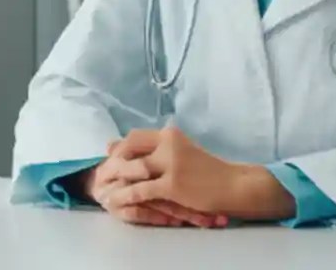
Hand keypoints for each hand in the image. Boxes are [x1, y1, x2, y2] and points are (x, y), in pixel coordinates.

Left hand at [80, 140, 227, 227]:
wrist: (234, 185)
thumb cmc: (208, 172)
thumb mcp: (181, 153)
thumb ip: (155, 150)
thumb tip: (116, 144)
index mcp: (170, 134)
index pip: (135, 136)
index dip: (119, 149)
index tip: (109, 162)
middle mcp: (169, 143)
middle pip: (129, 148)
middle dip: (111, 163)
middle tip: (101, 177)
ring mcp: (172, 163)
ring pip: (132, 169)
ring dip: (115, 180)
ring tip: (104, 191)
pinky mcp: (173, 183)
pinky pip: (141, 189)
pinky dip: (126, 195)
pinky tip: (118, 202)